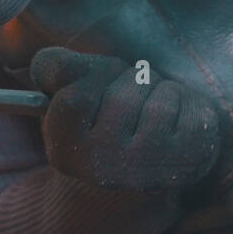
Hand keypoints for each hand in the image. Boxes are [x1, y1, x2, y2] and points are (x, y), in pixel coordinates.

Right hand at [31, 47, 220, 192]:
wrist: (152, 168)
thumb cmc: (111, 120)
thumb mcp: (77, 92)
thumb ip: (58, 71)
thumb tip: (44, 63)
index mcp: (66, 154)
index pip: (73, 100)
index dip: (93, 79)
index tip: (101, 86)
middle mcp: (103, 169)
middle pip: (122, 95)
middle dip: (131, 80)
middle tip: (133, 98)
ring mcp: (146, 170)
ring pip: (158, 99)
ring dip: (160, 89)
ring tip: (155, 108)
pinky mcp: (185, 161)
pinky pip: (187, 108)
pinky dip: (186, 100)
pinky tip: (179, 119)